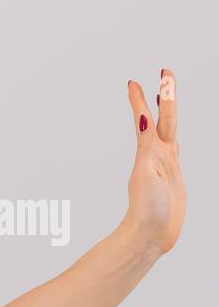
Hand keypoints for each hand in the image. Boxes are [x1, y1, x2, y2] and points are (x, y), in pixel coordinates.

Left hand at [123, 69, 184, 254]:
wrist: (151, 235)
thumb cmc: (146, 210)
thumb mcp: (145, 172)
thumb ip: (145, 145)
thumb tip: (142, 119)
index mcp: (149, 152)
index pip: (145, 119)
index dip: (140, 100)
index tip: (132, 82)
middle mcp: (158, 155)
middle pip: (166, 117)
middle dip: (166, 94)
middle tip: (165, 72)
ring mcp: (167, 165)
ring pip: (170, 129)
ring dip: (169, 110)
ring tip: (167, 92)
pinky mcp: (174, 177)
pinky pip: (173, 151)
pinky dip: (171, 138)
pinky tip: (169, 135)